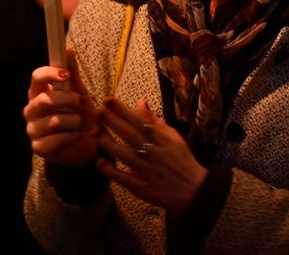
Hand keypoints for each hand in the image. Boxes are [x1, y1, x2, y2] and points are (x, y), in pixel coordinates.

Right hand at [25, 49, 98, 167]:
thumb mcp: (78, 91)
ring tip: (80, 122)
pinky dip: (73, 136)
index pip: (36, 78)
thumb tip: (68, 49)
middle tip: (81, 102)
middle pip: (44, 99)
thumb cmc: (78, 114)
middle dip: (67, 100)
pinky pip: (58, 139)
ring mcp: (32, 130)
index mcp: (37, 93)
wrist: (83, 143)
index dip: (50, 73)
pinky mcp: (39, 148)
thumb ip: (72, 72)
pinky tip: (77, 135)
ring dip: (74, 121)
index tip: (66, 74)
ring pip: (55, 121)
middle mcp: (31, 110)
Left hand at [97, 97, 207, 214]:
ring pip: (124, 155)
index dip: (122, 110)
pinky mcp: (142, 187)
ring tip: (95, 133)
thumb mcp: (172, 136)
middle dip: (112, 122)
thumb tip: (140, 102)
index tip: (108, 100)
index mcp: (161, 139)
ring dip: (108, 143)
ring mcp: (146, 170)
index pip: (139, 121)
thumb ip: (154, 120)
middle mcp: (153, 152)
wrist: (193, 190)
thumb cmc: (182, 159)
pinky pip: (124, 178)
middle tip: (97, 112)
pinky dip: (111, 171)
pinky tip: (100, 162)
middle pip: (129, 134)